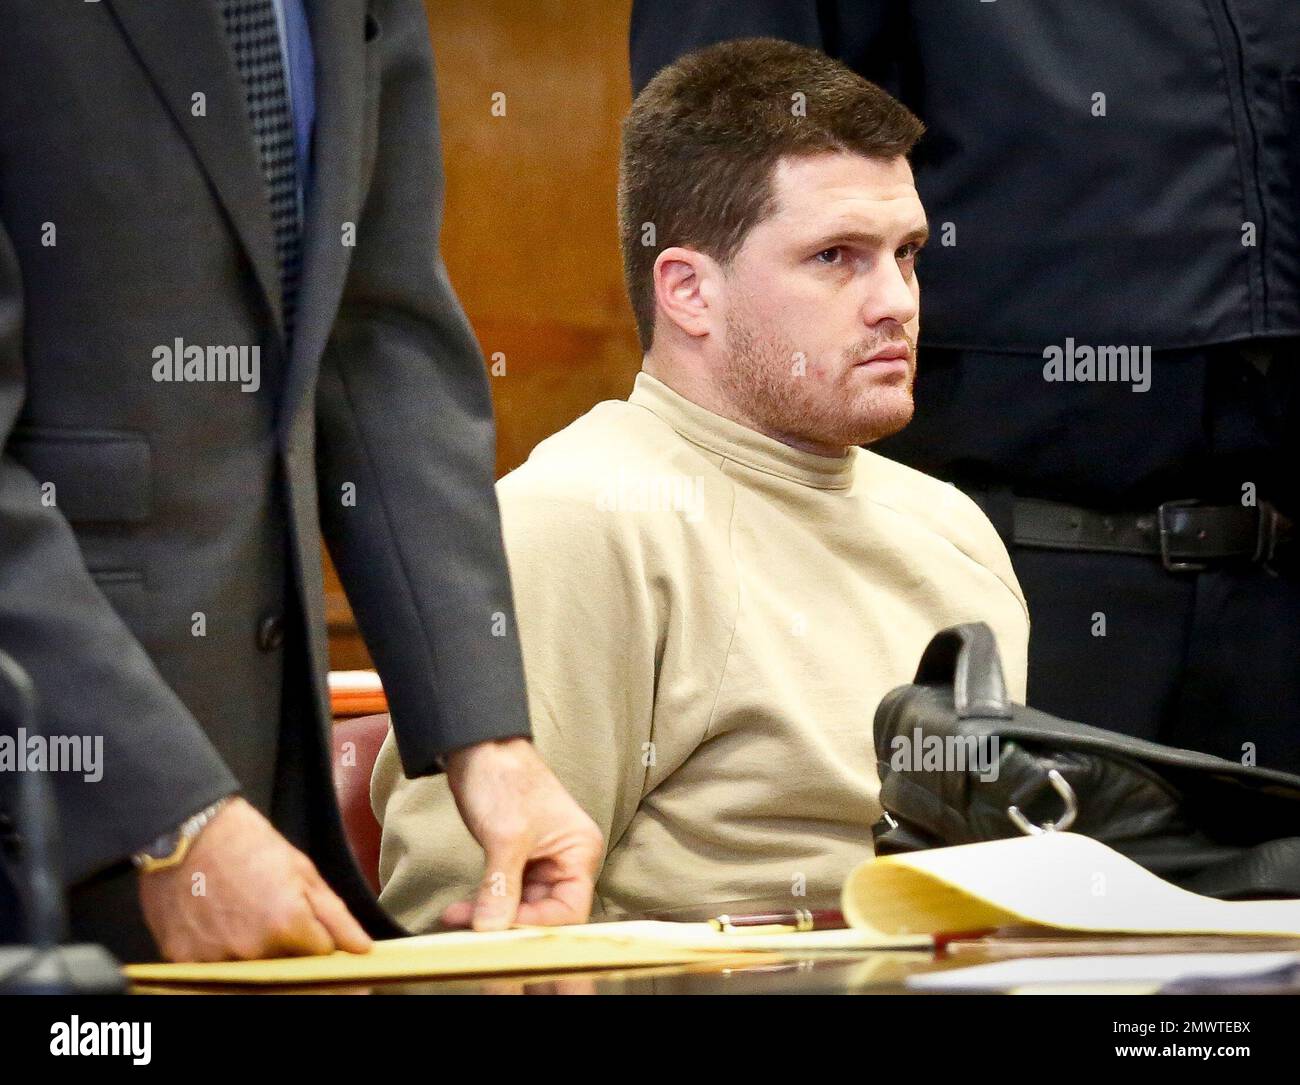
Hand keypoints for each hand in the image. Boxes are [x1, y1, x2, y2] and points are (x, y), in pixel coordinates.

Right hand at [137, 796, 372, 961]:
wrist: (188, 832)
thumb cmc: (250, 845)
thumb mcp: (303, 872)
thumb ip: (336, 917)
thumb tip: (364, 950)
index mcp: (287, 925)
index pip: (322, 959)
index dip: (324, 948)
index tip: (317, 935)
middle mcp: (252, 950)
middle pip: (287, 973)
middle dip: (291, 954)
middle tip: (272, 917)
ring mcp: (216, 960)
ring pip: (252, 974)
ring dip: (257, 957)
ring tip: (244, 917)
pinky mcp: (184, 961)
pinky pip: (216, 973)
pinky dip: (224, 957)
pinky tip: (220, 927)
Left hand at [440, 737, 602, 930]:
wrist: (477, 746)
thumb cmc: (504, 778)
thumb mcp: (505, 836)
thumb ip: (501, 886)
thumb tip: (491, 930)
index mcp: (579, 851)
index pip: (570, 909)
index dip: (538, 925)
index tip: (504, 935)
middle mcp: (565, 860)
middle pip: (545, 911)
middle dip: (509, 924)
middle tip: (477, 940)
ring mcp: (540, 860)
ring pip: (520, 905)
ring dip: (489, 915)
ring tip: (456, 919)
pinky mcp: (515, 858)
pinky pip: (503, 892)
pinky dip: (483, 902)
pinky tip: (459, 911)